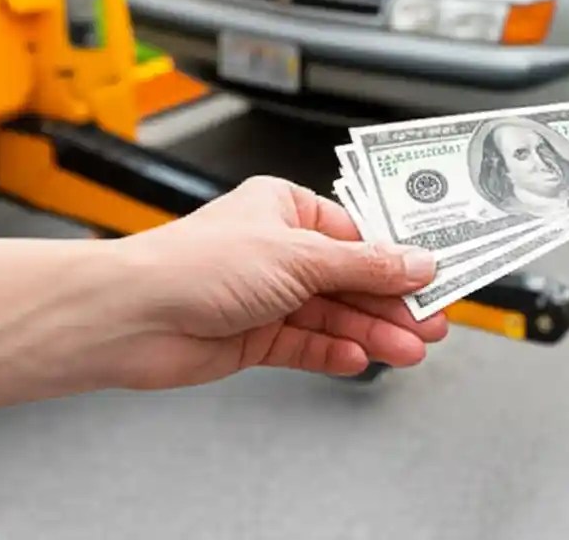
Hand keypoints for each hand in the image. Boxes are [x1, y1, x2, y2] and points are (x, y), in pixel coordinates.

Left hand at [106, 176, 446, 389]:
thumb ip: (365, 265)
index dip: (400, 259)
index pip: (359, 234)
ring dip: (372, 332)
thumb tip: (417, 262)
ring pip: (335, 316)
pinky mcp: (255, 337)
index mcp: (286, 209)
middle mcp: (278, 250)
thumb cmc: (194, 264)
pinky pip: (308, 345)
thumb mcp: (299, 256)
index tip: (436, 276)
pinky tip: (361, 358)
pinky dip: (335, 352)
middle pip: (352, 279)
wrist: (131, 317)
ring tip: (409, 348)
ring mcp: (267, 296)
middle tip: (433, 322)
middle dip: (392, 304)